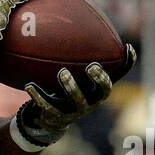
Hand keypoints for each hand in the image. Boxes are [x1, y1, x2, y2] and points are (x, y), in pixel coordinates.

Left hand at [14, 45, 135, 149]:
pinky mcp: (56, 116)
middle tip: (92, 66)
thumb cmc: (70, 92)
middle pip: (101, 93)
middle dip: (98, 80)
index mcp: (97, 92)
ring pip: (76, 100)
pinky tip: (29, 86)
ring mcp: (74, 111)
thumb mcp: (81, 80)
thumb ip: (90, 63)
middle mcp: (90, 102)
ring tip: (63, 73)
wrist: (52, 119)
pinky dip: (38, 95)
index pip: (116, 79)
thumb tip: (102, 34)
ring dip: (70, 86)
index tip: (126, 48)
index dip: (124, 67)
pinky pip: (47, 105)